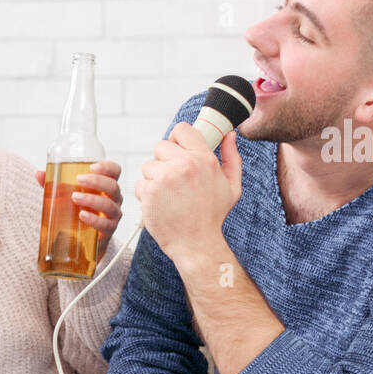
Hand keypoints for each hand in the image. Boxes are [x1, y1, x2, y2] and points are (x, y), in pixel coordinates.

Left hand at [35, 160, 123, 257]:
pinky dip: (94, 219)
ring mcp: (113, 215)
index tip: (91, 166)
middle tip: (79, 180)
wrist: (81, 239)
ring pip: (109, 205)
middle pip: (113, 186)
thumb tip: (39, 174)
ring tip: (75, 197)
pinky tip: (82, 215)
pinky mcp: (108, 231)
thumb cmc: (76, 211)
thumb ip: (54, 184)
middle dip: (96, 181)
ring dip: (92, 199)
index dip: (107, 167)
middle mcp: (113, 199)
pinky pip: (106, 224)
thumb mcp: (65, 195)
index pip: (114, 171)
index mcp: (105, 185)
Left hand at [136, 124, 241, 261]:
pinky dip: (146, 195)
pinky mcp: (149, 191)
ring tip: (168, 196)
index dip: (176, 139)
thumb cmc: (213, 216)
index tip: (176, 150)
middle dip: (163, 161)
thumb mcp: (232, 186)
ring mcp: (165, 177)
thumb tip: (229, 135)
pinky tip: (160, 206)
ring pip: (148, 166)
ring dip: (154, 179)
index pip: (181, 129)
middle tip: (172, 181)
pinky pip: (140, 184)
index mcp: (204, 159)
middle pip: (160, 146)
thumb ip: (231, 158)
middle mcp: (184, 164)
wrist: (197, 244)